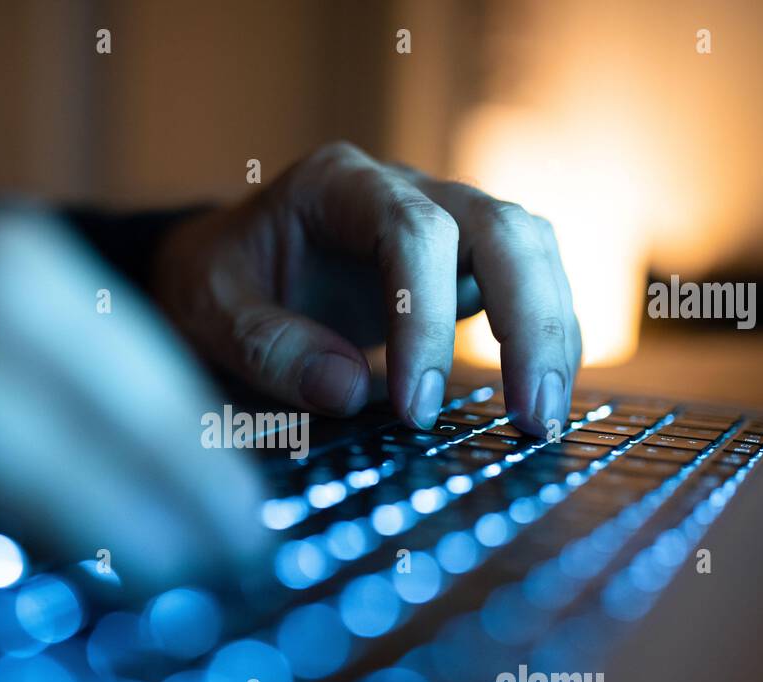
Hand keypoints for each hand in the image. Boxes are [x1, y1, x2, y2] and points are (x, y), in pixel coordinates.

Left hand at [153, 141, 581, 435]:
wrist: (223, 268)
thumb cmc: (216, 284)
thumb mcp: (211, 314)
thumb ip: (269, 348)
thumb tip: (352, 391)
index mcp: (336, 184)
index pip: (410, 232)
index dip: (424, 319)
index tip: (415, 407)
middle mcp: (402, 188)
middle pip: (498, 227)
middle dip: (526, 319)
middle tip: (531, 413)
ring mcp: (441, 220)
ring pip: (529, 247)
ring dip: (551, 329)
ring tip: (543, 416)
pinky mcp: (460, 262)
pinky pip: (526, 280)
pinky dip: (544, 333)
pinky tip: (543, 391)